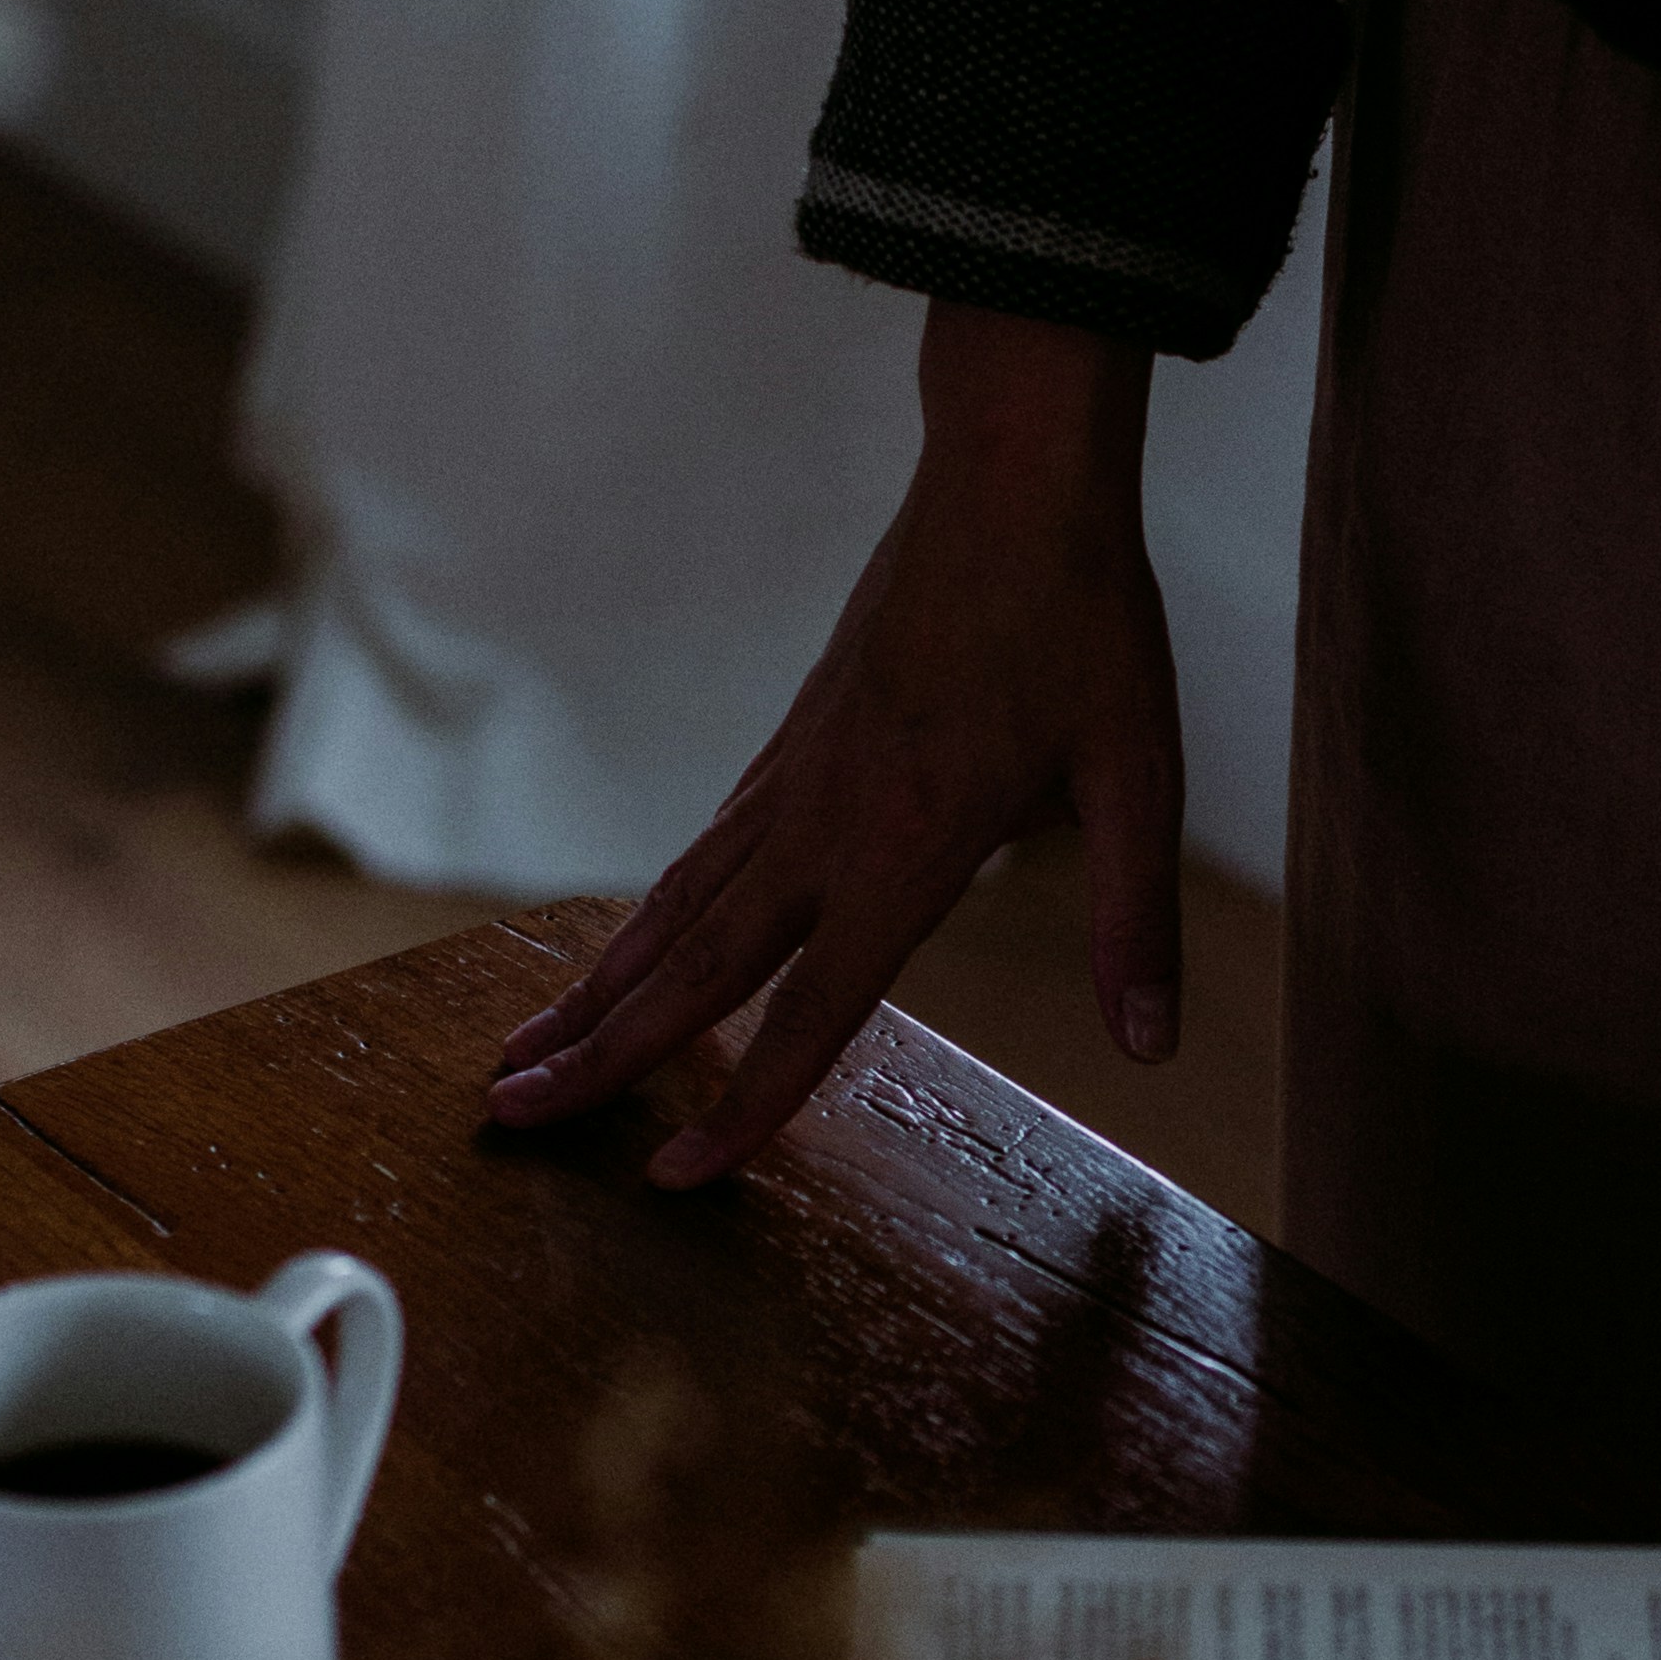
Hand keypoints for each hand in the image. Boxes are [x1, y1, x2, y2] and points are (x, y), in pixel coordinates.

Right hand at [483, 304, 1180, 1186]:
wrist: (1011, 480)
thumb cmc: (1082, 624)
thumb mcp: (1141, 778)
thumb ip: (1139, 921)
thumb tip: (1152, 1047)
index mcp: (904, 851)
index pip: (807, 1013)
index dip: (740, 1106)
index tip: (670, 1179)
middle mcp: (824, 824)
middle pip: (693, 967)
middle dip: (598, 1053)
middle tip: (508, 1117)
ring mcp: (795, 778)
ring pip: (674, 905)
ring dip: (597, 985)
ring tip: (525, 1050)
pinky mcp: (793, 740)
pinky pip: (705, 847)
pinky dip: (653, 913)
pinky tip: (635, 945)